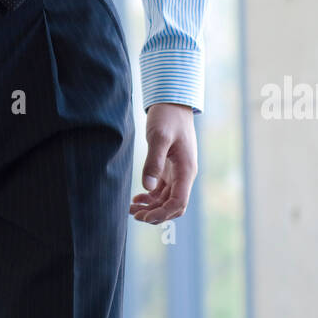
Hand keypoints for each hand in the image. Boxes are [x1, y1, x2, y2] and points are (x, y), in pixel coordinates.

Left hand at [129, 102, 196, 223]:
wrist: (172, 102)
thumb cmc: (168, 117)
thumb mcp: (159, 137)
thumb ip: (153, 161)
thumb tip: (148, 187)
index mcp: (186, 171)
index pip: (178, 203)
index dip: (162, 214)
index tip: (143, 216)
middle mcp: (184, 175)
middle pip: (173, 206)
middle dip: (155, 214)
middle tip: (134, 215)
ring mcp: (177, 172)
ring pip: (166, 200)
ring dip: (151, 208)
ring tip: (131, 209)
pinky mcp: (169, 168)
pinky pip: (162, 190)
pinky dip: (150, 197)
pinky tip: (137, 198)